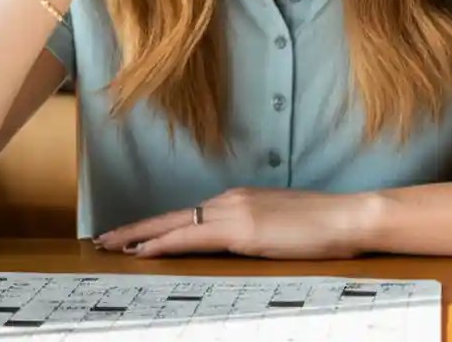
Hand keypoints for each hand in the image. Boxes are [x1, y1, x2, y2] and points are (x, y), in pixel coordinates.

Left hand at [93, 188, 379, 259]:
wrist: (348, 218)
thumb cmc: (323, 226)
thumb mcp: (280, 225)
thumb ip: (254, 230)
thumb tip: (240, 243)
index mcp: (238, 200)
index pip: (188, 215)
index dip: (157, 226)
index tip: (132, 235)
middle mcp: (229, 200)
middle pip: (171, 216)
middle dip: (135, 229)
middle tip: (103, 240)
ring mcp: (233, 212)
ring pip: (173, 224)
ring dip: (139, 236)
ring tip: (110, 246)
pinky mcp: (241, 230)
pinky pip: (191, 237)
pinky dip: (162, 243)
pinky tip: (143, 251)